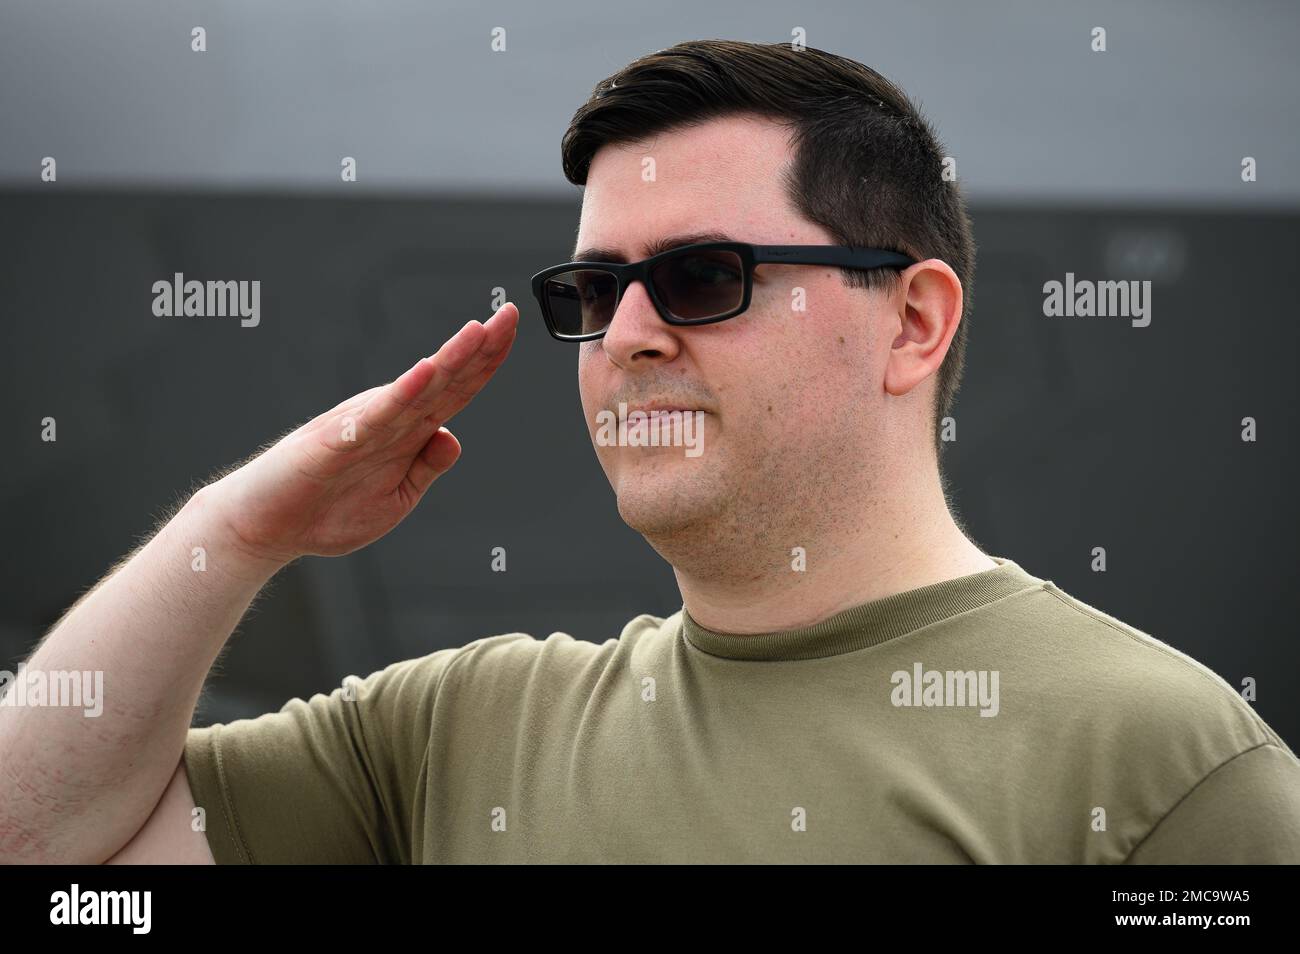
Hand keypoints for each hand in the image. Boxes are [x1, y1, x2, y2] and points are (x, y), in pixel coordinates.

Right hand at [201, 302, 517, 562]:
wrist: (268, 526)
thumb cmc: (327, 509)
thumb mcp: (396, 497)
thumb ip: (426, 466)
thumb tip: (454, 436)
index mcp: (406, 429)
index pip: (456, 390)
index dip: (486, 362)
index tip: (511, 330)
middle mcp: (390, 417)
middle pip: (444, 379)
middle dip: (479, 348)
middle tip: (510, 314)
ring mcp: (365, 425)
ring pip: (416, 388)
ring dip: (448, 360)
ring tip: (477, 332)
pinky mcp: (338, 440)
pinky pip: (377, 415)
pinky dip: (403, 394)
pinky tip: (425, 374)